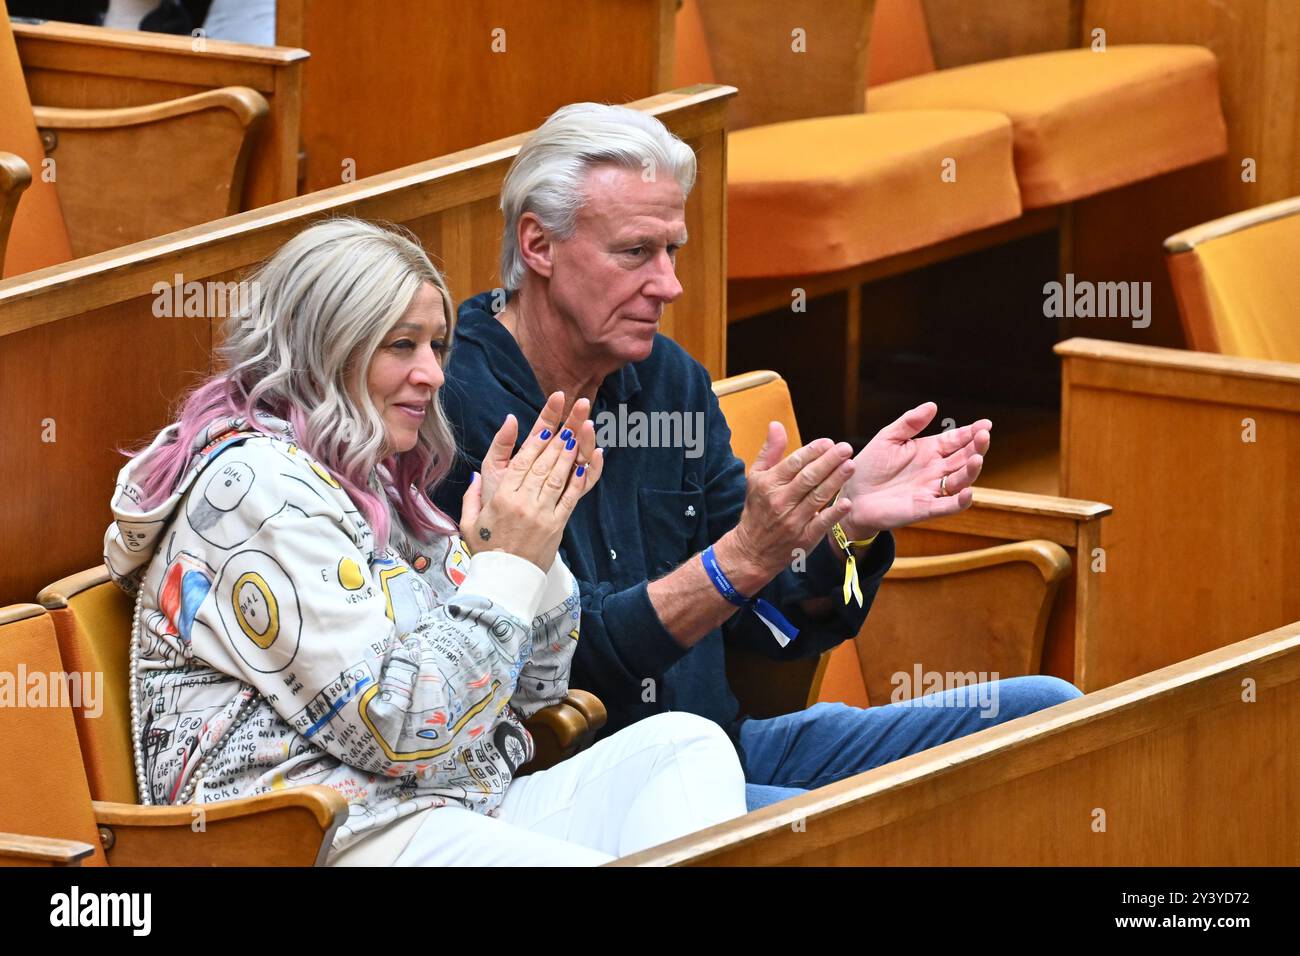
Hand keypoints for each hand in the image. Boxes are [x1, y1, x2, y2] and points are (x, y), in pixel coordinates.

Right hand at [459, 393, 603, 569]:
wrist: (503, 581)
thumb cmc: (485, 550)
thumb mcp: (469, 521)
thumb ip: (473, 495)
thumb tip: (478, 474)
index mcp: (501, 497)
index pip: (522, 459)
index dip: (538, 436)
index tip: (549, 418)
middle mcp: (523, 501)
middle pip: (543, 462)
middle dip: (559, 436)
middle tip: (572, 414)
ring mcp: (541, 513)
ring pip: (558, 476)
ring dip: (570, 452)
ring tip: (580, 429)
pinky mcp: (556, 525)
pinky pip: (570, 497)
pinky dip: (578, 479)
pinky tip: (586, 462)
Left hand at [475, 392, 595, 510]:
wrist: (501, 538)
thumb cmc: (495, 500)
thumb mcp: (493, 468)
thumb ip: (502, 444)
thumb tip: (512, 418)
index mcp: (530, 455)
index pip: (543, 429)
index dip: (551, 412)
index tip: (558, 395)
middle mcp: (548, 466)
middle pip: (564, 439)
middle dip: (573, 420)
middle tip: (583, 403)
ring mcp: (560, 481)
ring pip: (578, 457)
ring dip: (585, 441)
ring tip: (588, 425)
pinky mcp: (568, 499)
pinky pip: (585, 483)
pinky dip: (594, 469)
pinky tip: (598, 454)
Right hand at [713, 422, 854, 593]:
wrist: (752, 551)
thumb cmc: (757, 509)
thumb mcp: (756, 478)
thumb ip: (769, 451)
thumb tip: (776, 425)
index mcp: (768, 485)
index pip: (793, 464)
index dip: (812, 452)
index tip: (828, 442)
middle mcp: (780, 502)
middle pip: (807, 479)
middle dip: (828, 462)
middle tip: (845, 448)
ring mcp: (792, 521)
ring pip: (817, 498)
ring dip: (835, 481)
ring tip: (850, 466)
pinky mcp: (804, 538)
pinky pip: (821, 525)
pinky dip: (833, 514)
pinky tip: (847, 502)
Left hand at [839, 402, 990, 537]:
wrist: (851, 494)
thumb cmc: (869, 466)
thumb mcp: (888, 438)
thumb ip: (909, 423)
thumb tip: (933, 405)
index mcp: (929, 450)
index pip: (956, 439)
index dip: (971, 432)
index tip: (985, 424)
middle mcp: (936, 470)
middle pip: (964, 458)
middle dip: (977, 446)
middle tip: (984, 435)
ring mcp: (932, 489)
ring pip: (961, 480)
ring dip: (972, 471)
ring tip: (977, 458)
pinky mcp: (925, 508)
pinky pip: (948, 506)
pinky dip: (960, 502)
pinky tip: (968, 492)